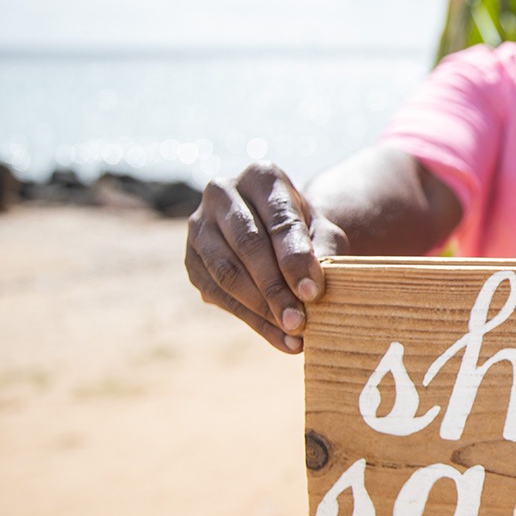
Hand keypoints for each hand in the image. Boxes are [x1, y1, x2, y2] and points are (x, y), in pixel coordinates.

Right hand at [184, 162, 349, 353]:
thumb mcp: (324, 231)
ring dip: (261, 308)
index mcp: (261, 177)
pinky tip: (279, 338)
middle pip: (248, 245)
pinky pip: (218, 294)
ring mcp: (199, 225)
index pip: (279, 220)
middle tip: (299, 321)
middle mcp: (222, 193)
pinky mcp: (191, 259)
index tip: (313, 293)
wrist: (277, 233)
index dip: (296, 258)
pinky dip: (251, 320)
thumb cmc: (306, 230)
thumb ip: (324, 250)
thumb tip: (313, 287)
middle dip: (275, 288)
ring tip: (292, 334)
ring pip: (227, 271)